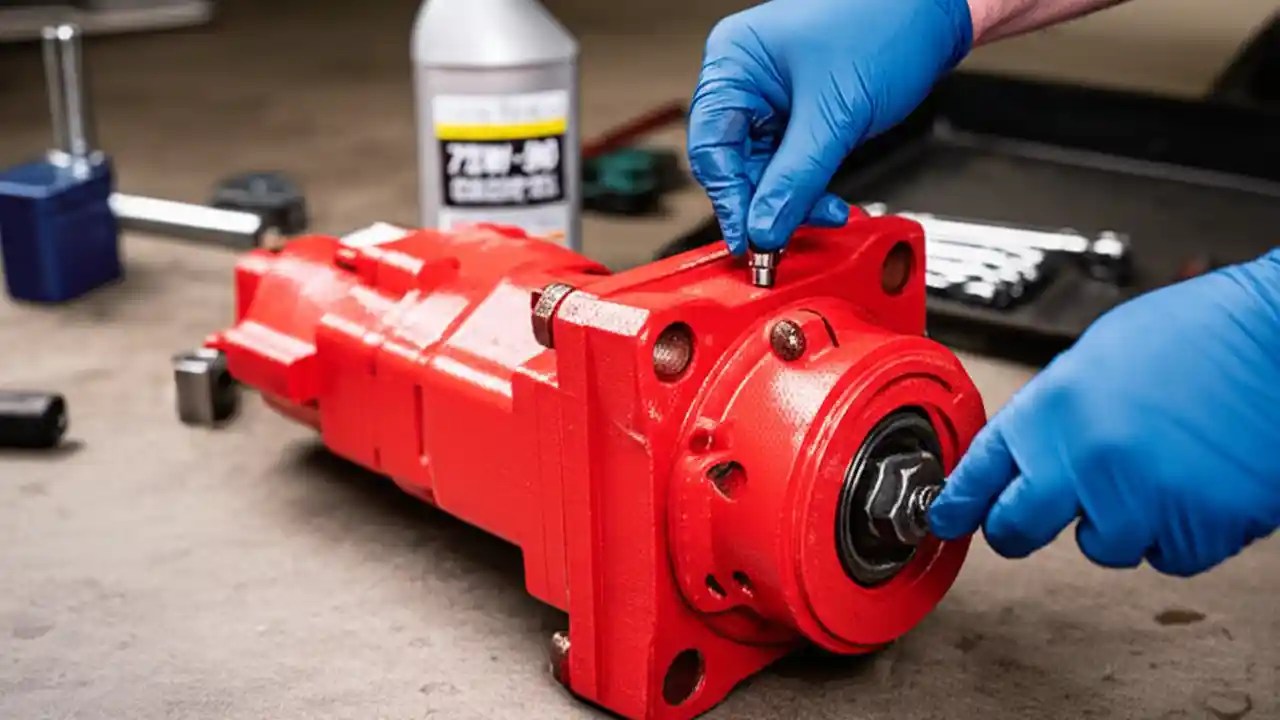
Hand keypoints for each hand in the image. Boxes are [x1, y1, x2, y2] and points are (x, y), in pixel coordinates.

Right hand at [687, 0, 972, 253]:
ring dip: (792, 199)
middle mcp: (746, 78)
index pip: (713, 147)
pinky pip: (790, 162)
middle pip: (736, 162)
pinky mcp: (799, 112)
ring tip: (822, 213)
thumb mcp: (835, 115)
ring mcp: (772, 96)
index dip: (730, 199)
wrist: (937, 15)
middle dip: (766, 202)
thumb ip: (796, 178)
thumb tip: (764, 226)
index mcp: (735, 62)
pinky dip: (806, 185)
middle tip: (781, 238)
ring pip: (765, 169)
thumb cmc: (887, 24)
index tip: (749, 239)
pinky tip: (824, 200)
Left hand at [929, 251, 1279, 575]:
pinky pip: (1165, 555)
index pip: (978, 473)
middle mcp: (1084, 462)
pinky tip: (1191, 483)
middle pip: (1016, 530)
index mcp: (1050, 410)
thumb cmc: (1198, 335)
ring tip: (1151, 467)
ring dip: (1116, 521)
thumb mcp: (1094, 358)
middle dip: (1017, 527)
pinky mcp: (1195, 532)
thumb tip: (1025, 453)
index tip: (944, 518)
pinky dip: (1176, 531)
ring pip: (1099, 547)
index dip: (956, 502)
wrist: (1279, 340)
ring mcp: (1139, 502)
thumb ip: (1052, 412)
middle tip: (1030, 519)